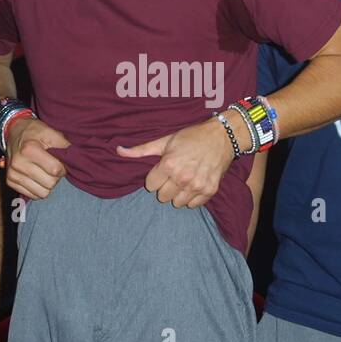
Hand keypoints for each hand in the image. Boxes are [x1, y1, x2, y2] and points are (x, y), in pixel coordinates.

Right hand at [5, 117, 69, 199]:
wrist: (15, 131)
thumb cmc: (35, 132)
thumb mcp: (52, 132)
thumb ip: (65, 146)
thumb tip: (76, 161)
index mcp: (29, 149)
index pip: (55, 170)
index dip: (63, 168)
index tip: (60, 162)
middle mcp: (18, 163)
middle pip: (49, 184)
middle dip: (55, 177)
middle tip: (53, 167)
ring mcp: (13, 174)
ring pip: (42, 193)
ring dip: (47, 184)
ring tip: (45, 172)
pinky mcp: (10, 181)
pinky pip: (32, 196)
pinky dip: (38, 189)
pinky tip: (37, 177)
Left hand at [116, 115, 235, 207]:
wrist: (222, 136)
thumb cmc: (191, 137)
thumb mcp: (165, 140)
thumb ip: (141, 150)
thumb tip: (118, 150)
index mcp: (169, 165)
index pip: (151, 186)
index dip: (155, 177)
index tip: (163, 170)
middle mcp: (182, 178)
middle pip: (162, 197)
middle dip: (165, 187)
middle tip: (174, 175)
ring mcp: (197, 186)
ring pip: (177, 203)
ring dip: (178, 194)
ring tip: (184, 180)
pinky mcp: (209, 191)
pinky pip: (193, 205)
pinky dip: (192, 198)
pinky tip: (194, 185)